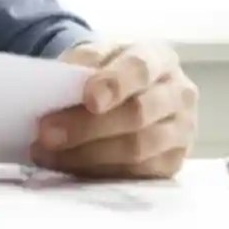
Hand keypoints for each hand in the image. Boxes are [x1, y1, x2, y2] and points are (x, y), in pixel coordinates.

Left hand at [31, 41, 198, 178]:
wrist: (128, 91)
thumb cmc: (109, 71)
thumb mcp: (96, 55)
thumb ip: (81, 65)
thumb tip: (58, 86)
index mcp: (159, 58)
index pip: (140, 69)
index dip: (114, 84)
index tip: (88, 100)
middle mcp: (179, 94)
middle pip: (137, 114)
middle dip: (87, 127)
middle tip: (47, 133)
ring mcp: (181, 131)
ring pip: (136, 149)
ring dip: (86, 153)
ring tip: (47, 152)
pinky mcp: (172, 162)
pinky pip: (134, 173)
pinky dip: (95, 171)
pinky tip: (66, 164)